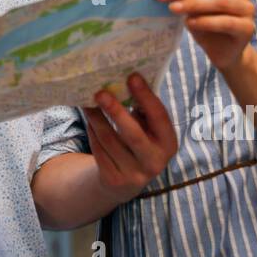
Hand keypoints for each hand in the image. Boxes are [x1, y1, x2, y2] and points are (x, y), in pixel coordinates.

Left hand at [84, 73, 177, 202]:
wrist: (127, 180)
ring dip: (96, 119)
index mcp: (168, 143)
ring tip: (88, 103)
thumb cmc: (140, 141)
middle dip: (115, 112)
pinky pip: (99, 151)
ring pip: (110, 141)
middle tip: (100, 93)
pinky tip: (90, 121)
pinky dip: (92, 133)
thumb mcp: (149, 129)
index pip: (159, 117)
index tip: (132, 76)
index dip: (146, 96)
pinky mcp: (113, 179)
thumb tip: (126, 79)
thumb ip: (144, 109)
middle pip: (133, 134)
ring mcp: (134, 174)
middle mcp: (154, 161)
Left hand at [157, 0, 254, 73]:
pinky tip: (190, 23)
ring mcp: (247, 8)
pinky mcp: (247, 28)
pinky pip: (226, 22)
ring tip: (172, 8)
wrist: (223, 51)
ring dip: (193, 4)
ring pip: (220, 1)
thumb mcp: (195, 0)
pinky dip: (206, 21)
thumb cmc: (207, 21)